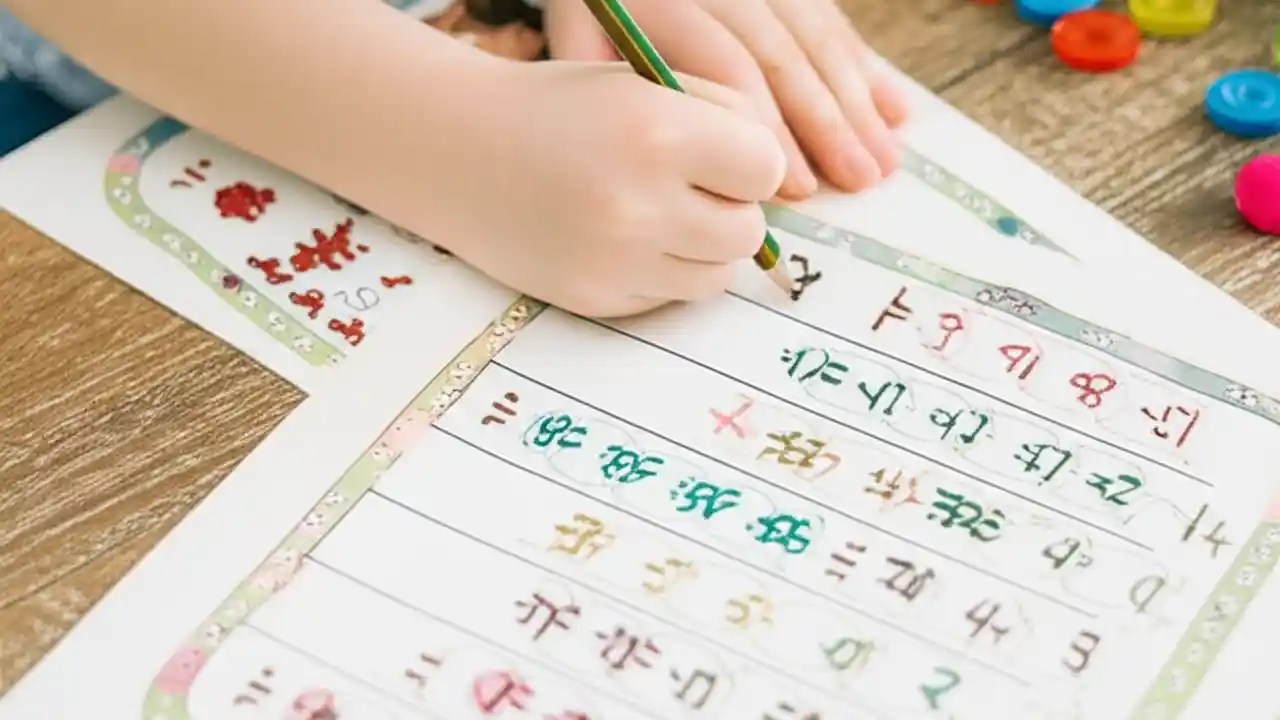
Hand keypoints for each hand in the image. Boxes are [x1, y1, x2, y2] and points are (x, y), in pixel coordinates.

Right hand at [393, 60, 785, 317]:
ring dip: (703, 248)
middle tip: (689, 188)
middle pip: (747, 232)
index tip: (718, 155)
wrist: (456, 150)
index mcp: (658, 132)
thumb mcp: (642, 82)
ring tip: (661, 216)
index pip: (765, 168)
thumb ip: (721, 117)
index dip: (747, 161)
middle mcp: (639, 204)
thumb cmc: (558, 107)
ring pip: (715, 276)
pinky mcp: (595, 299)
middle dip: (730, 209)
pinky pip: (667, 298)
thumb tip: (781, 179)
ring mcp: (615, 261)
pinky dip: (660, 273)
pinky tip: (620, 239)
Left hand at [544, 0, 909, 199]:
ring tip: (883, 162)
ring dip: (857, 101)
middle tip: (859, 181)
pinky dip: (865, 68)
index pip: (727, 66)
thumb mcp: (581, 46)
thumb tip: (684, 173)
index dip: (769, 129)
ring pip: (816, 35)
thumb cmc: (589, 15)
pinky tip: (894, 110)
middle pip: (782, 52)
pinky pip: (830, 18)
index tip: (797, 188)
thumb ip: (615, 96)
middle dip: (829, 122)